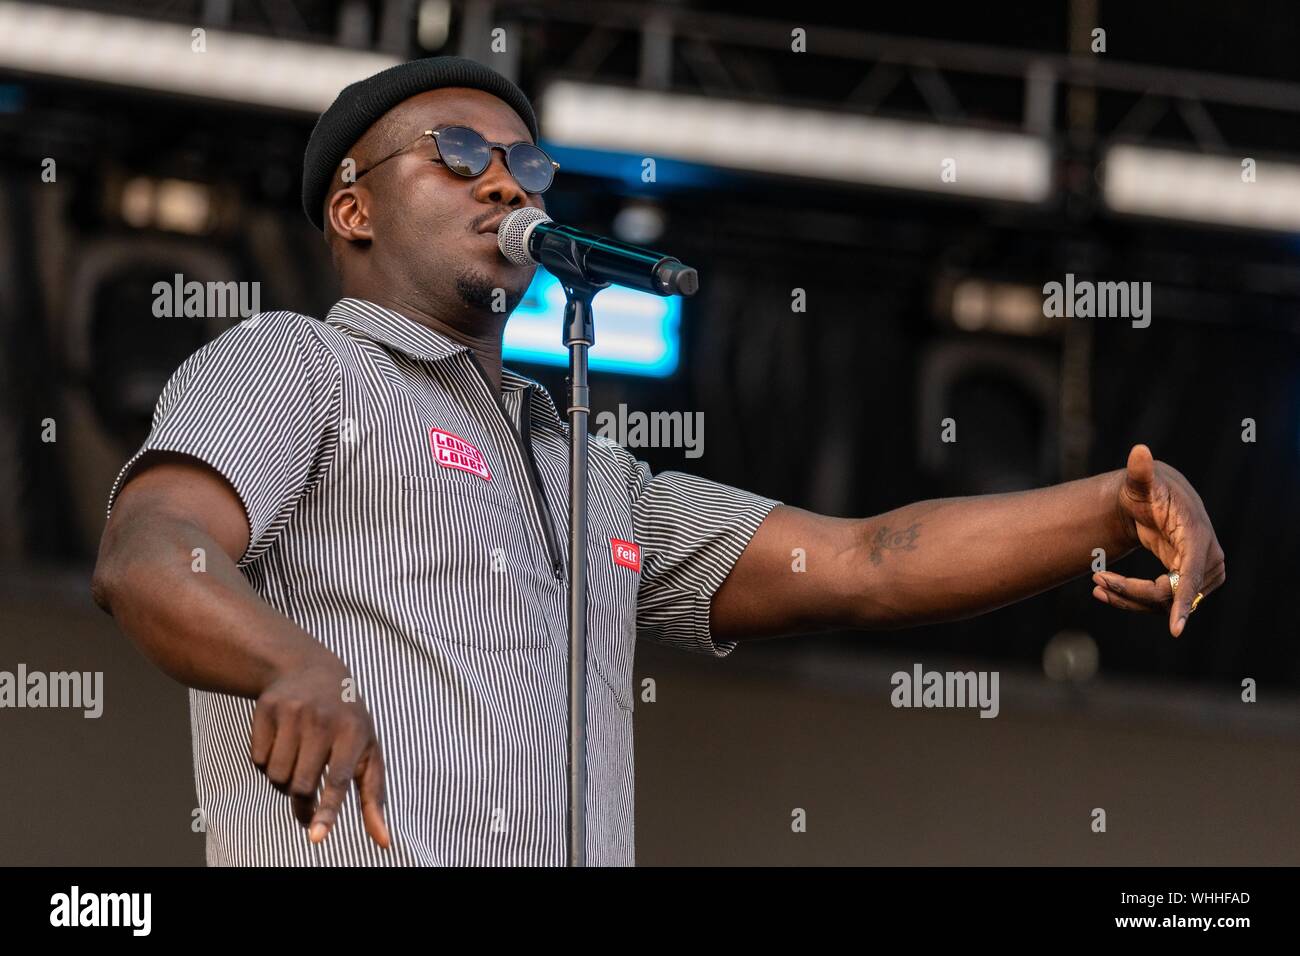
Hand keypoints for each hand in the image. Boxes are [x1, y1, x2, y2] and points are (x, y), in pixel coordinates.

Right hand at [251, 655, 390, 847]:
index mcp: (353, 731)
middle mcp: (323, 719)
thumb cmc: (347, 721)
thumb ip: (374, 797)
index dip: (327, 811)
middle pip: (301, 785)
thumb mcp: (367, 750)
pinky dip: (267, 762)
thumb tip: (384, 842)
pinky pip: (257, 759)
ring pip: (276, 776)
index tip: (316, 836)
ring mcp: (292, 711)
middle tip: (308, 791)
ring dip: (284, 780)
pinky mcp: (266, 708)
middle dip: (303, 798)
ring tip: (299, 758)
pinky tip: (282, 742)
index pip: (338, 780)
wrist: (311, 669)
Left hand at [1092, 444, 1225, 636]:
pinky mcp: (1191, 583)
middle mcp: (1207, 558)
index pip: (1191, 574)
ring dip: (1130, 599)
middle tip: (1097, 580)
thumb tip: (1139, 451)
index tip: (1177, 628)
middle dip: (1133, 592)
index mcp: (1196, 535)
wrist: (1158, 500)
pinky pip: (1164, 603)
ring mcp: (1202, 574)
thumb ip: (1140, 471)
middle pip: (1171, 593)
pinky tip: (1107, 590)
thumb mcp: (1140, 481)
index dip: (1183, 599)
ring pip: (1166, 603)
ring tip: (1098, 584)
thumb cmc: (1148, 489)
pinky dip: (1134, 600)